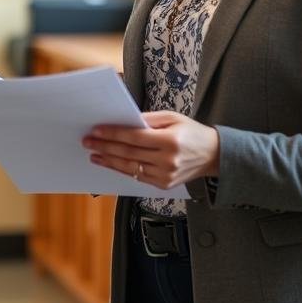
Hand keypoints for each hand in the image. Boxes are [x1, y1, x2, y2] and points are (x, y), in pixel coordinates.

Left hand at [82, 111, 219, 188]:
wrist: (213, 155)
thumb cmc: (191, 132)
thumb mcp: (172, 118)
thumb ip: (148, 119)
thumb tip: (123, 121)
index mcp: (170, 141)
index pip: (134, 137)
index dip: (113, 133)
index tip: (96, 130)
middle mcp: (167, 160)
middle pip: (129, 153)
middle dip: (105, 146)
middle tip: (88, 141)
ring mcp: (165, 175)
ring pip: (130, 167)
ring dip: (109, 160)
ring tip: (94, 154)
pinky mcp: (164, 185)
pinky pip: (137, 176)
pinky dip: (121, 169)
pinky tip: (110, 163)